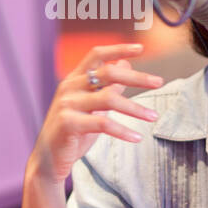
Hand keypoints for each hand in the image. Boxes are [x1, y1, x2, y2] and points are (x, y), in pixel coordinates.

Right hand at [29, 44, 164, 184]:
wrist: (48, 160)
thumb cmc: (73, 132)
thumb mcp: (93, 107)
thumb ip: (107, 87)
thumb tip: (126, 65)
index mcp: (74, 79)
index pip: (97, 55)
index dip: (118, 49)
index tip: (140, 48)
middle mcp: (69, 87)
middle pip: (108, 73)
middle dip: (136, 77)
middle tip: (159, 82)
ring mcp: (67, 104)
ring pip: (109, 99)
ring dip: (135, 108)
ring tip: (153, 116)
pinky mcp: (68, 123)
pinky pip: (102, 123)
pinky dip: (123, 131)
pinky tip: (137, 137)